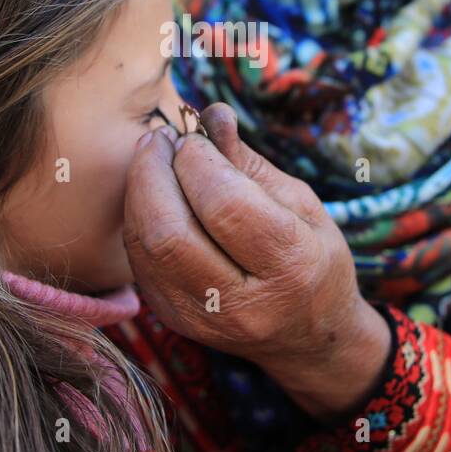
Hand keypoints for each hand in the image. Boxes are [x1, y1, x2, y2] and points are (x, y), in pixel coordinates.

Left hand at [123, 103, 390, 423]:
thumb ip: (249, 162)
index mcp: (290, 267)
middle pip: (171, 233)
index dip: (198, 161)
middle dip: (153, 173)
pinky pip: (139, 260)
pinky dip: (139, 218)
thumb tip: (211, 114)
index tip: (195, 137)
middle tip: (159, 140)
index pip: (225, 206)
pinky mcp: (172, 319)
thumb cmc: (312, 258)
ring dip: (138, 192)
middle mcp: (243, 304)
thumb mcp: (300, 204)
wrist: (307, 337)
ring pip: (145, 247)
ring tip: (153, 161)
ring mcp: (202, 320)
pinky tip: (153, 196)